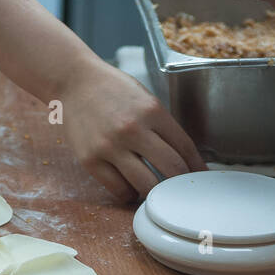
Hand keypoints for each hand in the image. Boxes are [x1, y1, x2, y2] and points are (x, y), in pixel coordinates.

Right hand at [60, 59, 204, 202]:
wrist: (74, 82)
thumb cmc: (111, 90)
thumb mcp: (144, 99)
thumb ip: (162, 126)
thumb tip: (183, 158)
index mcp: (151, 111)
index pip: (185, 147)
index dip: (196, 166)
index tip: (199, 176)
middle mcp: (132, 129)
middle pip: (172, 168)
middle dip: (181, 183)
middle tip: (180, 188)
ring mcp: (109, 146)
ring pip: (146, 185)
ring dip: (154, 192)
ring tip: (154, 190)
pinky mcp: (90, 160)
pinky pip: (118, 189)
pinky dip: (129, 193)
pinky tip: (130, 187)